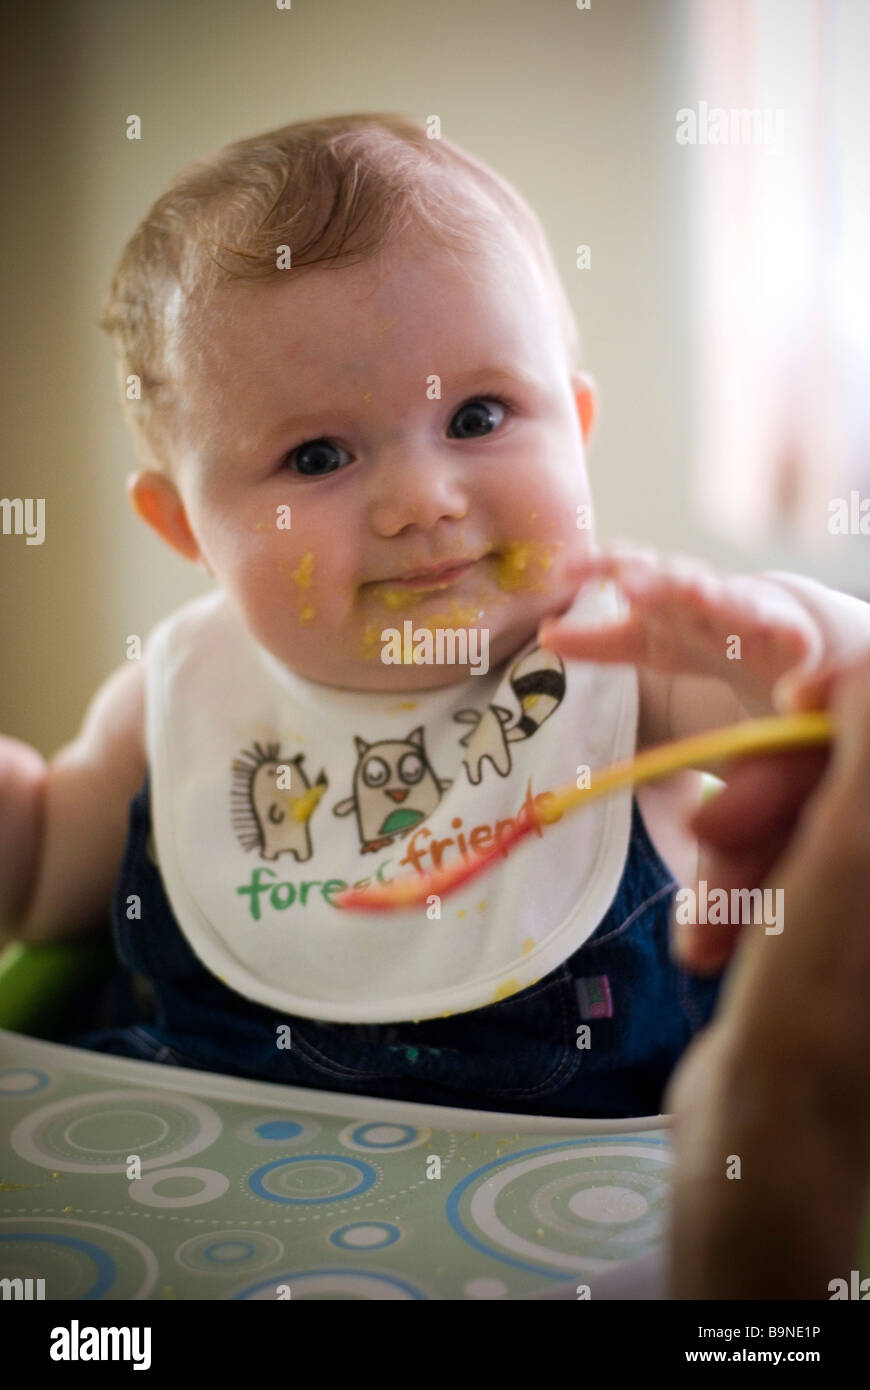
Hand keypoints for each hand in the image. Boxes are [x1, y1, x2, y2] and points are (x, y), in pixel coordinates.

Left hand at [538, 546, 822, 712]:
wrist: (782, 632)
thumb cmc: (703, 632)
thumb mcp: (646, 642)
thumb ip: (595, 642)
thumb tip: (541, 634)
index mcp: (667, 594)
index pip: (632, 572)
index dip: (603, 567)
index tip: (570, 568)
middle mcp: (705, 596)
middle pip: (678, 583)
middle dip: (653, 580)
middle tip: (626, 582)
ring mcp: (750, 614)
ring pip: (731, 602)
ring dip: (714, 595)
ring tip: (696, 591)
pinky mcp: (791, 639)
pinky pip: (791, 635)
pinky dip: (788, 634)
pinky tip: (786, 635)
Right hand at [664, 656, 869, 1297]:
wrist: (766, 1151)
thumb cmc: (816, 1004)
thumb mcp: (847, 852)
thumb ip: (863, 746)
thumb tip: (856, 666)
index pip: (867, 728)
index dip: (823, 712)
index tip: (769, 712)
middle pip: (835, 772)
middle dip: (762, 797)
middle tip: (714, 833)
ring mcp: (862, 902)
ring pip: (794, 820)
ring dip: (733, 858)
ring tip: (707, 915)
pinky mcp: (825, 932)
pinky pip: (772, 872)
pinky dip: (728, 896)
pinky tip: (705, 940)